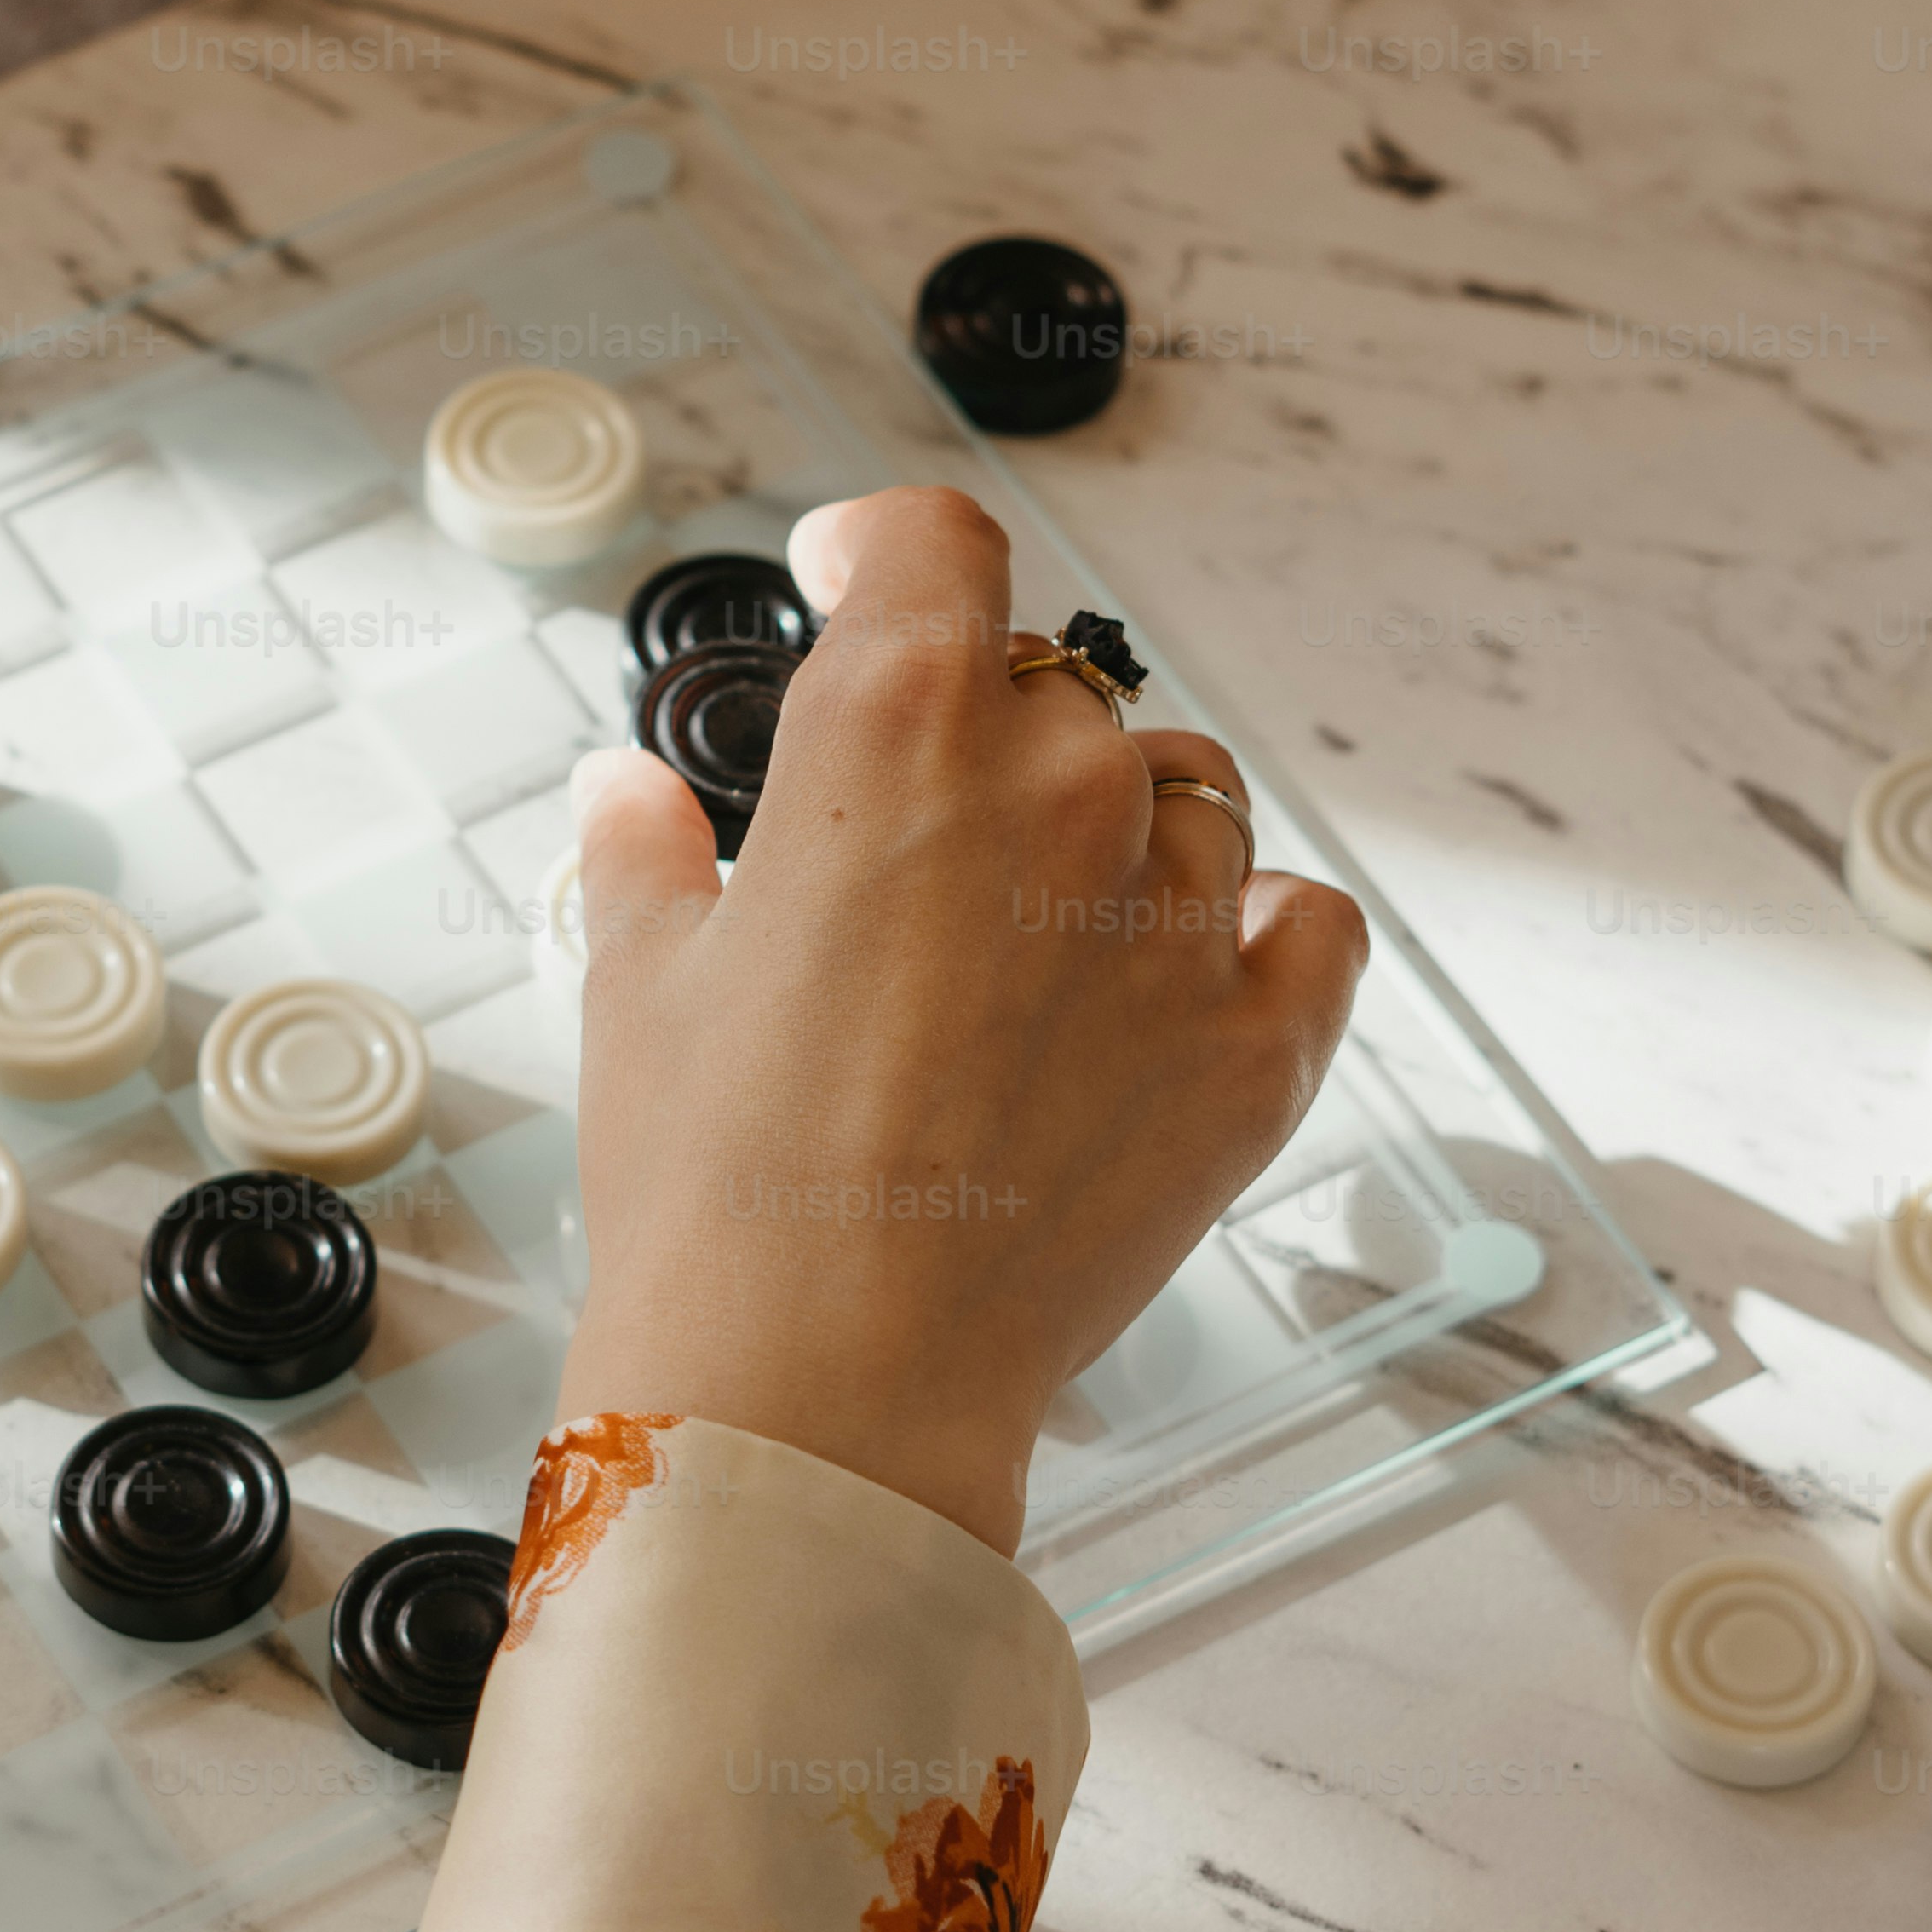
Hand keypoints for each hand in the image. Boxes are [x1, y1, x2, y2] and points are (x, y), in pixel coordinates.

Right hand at [557, 486, 1369, 1551]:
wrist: (822, 1387)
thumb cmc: (711, 1185)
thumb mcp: (639, 985)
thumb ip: (646, 854)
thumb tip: (627, 795)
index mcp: (901, 727)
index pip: (935, 544)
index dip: (887, 548)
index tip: (857, 573)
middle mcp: (1065, 788)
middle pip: (1055, 691)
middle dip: (985, 744)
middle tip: (914, 854)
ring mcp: (1178, 919)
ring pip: (1186, 797)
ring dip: (1119, 833)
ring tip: (1036, 936)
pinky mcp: (1255, 1050)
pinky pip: (1304, 924)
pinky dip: (1256, 931)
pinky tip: (1184, 973)